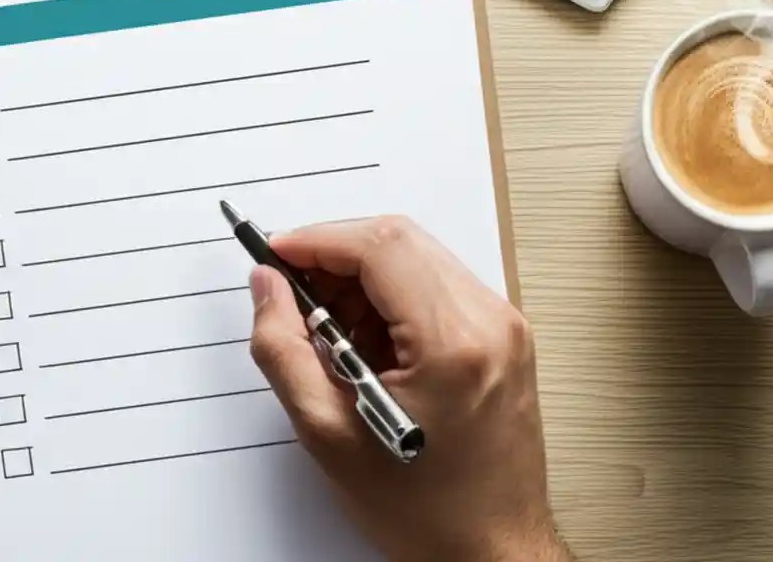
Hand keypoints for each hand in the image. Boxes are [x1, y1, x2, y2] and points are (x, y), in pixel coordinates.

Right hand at [248, 216, 569, 561]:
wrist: (491, 551)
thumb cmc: (425, 510)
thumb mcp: (327, 433)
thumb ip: (283, 349)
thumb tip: (267, 287)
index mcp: (454, 342)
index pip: (379, 248)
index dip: (317, 241)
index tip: (275, 254)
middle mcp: (491, 322)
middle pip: (400, 241)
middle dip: (336, 255)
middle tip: (293, 293)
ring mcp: (505, 327)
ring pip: (419, 258)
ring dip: (362, 277)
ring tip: (329, 332)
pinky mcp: (504, 338)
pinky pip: (438, 286)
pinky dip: (391, 297)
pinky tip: (365, 342)